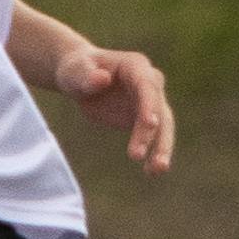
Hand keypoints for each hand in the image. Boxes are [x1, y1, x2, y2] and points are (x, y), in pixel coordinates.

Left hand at [52, 34, 176, 175]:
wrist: (80, 77)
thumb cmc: (77, 69)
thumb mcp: (75, 70)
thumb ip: (87, 75)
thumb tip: (102, 79)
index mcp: (136, 66)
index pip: (147, 86)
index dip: (149, 104)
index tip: (151, 124)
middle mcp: (150, 83)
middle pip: (160, 109)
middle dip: (157, 134)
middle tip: (150, 157)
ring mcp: (149, 102)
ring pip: (163, 126)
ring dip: (162, 148)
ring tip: (156, 171)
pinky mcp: (143, 119)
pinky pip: (153, 138)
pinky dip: (153, 154)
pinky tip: (151, 172)